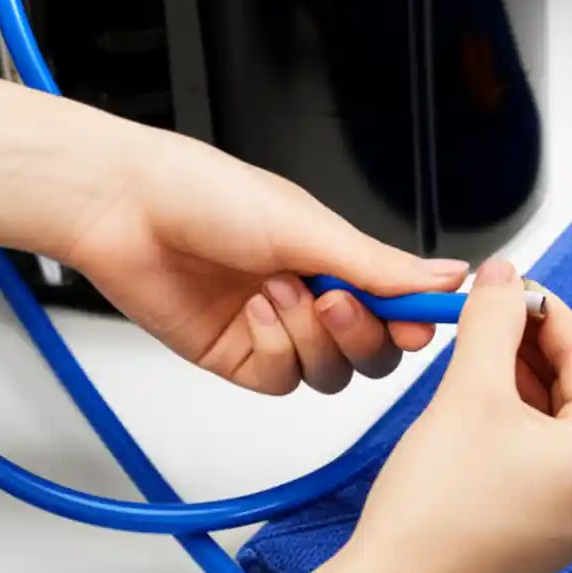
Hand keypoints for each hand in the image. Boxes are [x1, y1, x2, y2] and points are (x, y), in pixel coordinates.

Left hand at [64, 132, 468, 394]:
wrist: (124, 209)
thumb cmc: (205, 193)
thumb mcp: (308, 226)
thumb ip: (380, 265)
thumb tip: (448, 277)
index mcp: (334, 257)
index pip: (397, 306)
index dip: (413, 321)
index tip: (420, 324)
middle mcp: (310, 297)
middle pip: (371, 353)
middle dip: (361, 333)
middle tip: (336, 301)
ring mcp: (275, 331)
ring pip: (329, 372)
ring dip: (309, 336)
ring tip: (276, 289)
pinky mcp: (238, 358)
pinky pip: (281, 379)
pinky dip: (274, 348)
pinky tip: (252, 311)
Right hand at [350, 259, 571, 572]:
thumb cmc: (435, 513)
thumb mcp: (469, 390)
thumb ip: (492, 321)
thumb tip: (505, 277)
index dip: (546, 311)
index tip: (512, 286)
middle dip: (528, 347)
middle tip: (488, 312)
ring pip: (552, 426)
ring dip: (517, 383)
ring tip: (475, 352)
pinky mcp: (538, 533)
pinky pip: (536, 460)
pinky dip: (510, 424)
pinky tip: (474, 404)